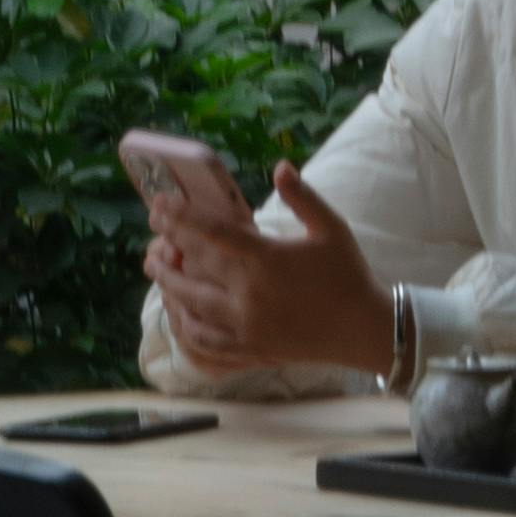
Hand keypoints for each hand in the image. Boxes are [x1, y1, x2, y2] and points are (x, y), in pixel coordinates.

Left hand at [146, 175, 394, 382]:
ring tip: (154, 267)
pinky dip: (185, 326)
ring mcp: (246, 326)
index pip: (212, 234)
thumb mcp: (331, 228)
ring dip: (168, 285)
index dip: (181, 217)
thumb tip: (280, 167)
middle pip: (194, 267)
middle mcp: (250, 294)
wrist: (363, 329)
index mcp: (267, 260)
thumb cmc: (348, 274)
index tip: (160, 205)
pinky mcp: (249, 349)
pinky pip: (205, 341)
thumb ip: (302, 197)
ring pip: (192, 306)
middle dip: (169, 244)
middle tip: (152, 227)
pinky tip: (178, 312)